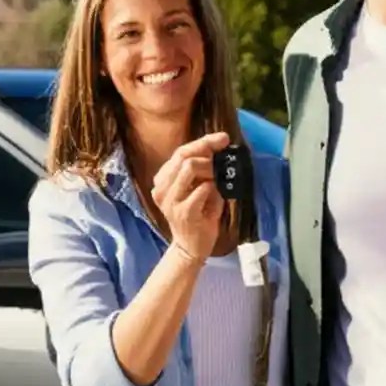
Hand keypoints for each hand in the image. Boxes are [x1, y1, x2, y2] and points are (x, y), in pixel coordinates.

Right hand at [150, 131, 230, 260]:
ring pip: (189, 167)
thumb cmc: (199, 214)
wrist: (191, 247)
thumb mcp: (199, 187)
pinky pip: (201, 189)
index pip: (181, 152)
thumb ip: (204, 170)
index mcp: (163, 179)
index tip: (223, 138)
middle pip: (183, 156)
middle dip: (207, 150)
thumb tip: (220, 149)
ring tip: (218, 179)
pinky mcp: (183, 213)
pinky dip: (213, 188)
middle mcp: (161, 188)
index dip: (203, 141)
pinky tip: (215, 196)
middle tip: (224, 155)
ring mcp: (170, 201)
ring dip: (210, 169)